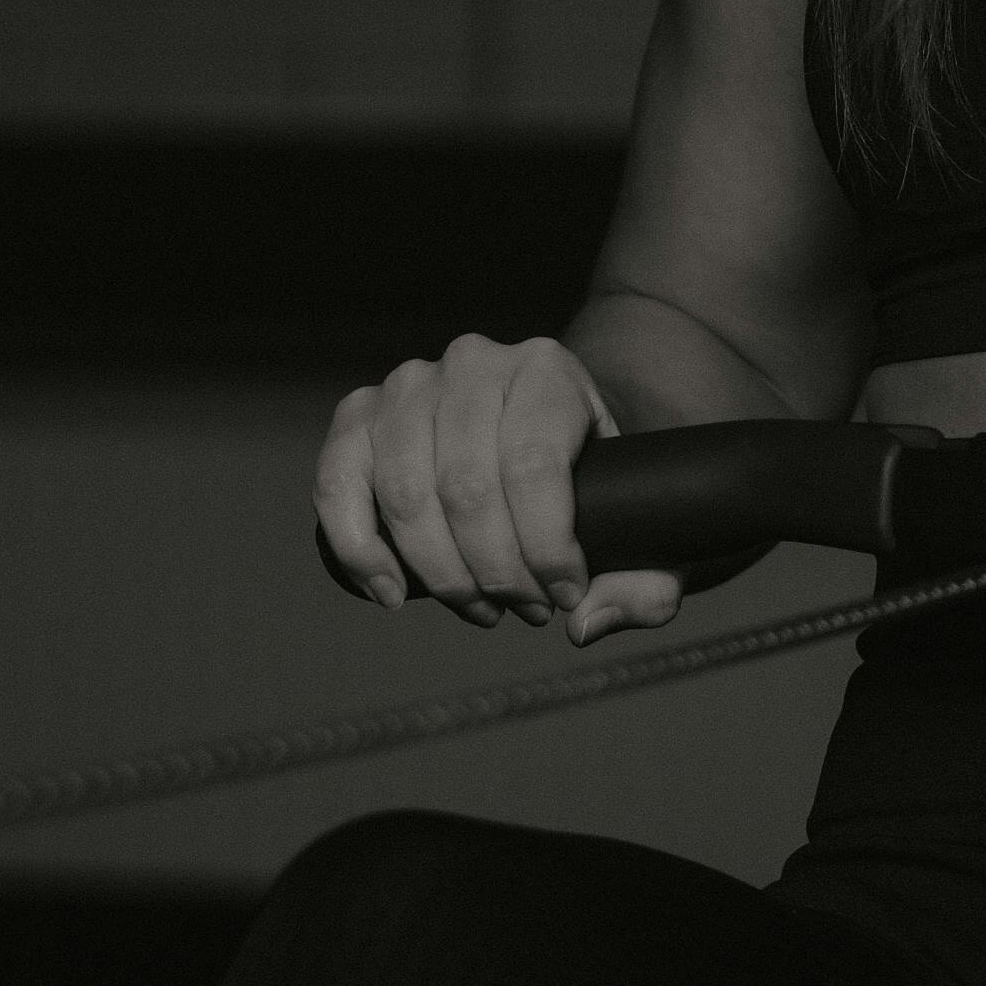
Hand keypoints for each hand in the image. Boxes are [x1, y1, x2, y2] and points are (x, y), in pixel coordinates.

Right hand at [314, 330, 679, 642]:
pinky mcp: (359, 416)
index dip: (545, 547)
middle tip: (525, 609)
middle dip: (496, 570)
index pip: (534, 464)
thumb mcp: (644, 523)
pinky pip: (337, 483)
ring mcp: (408, 385)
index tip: (565, 596)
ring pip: (405, 493)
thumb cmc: (598, 481)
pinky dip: (359, 549)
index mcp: (547, 369)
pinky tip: (391, 593)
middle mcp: (473, 363)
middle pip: (466, 487)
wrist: (545, 431)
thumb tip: (585, 623)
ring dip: (441, 573)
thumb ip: (648, 582)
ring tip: (480, 607)